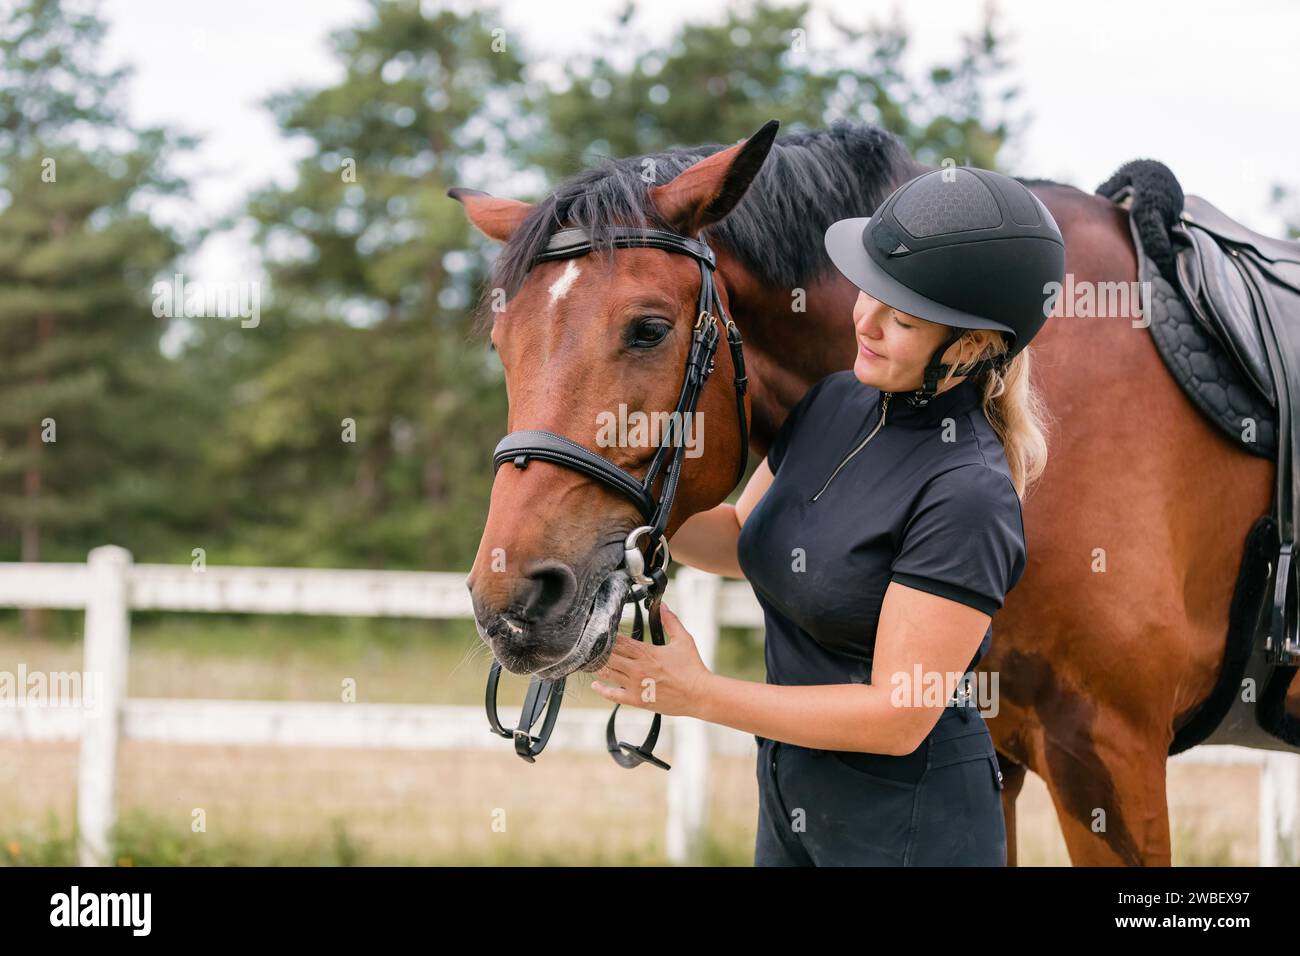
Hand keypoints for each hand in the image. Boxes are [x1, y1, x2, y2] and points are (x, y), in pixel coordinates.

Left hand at [590, 604, 711, 717]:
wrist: (699, 694)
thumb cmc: (692, 667)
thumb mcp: (683, 640)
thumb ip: (671, 621)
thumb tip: (663, 605)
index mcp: (646, 652)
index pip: (619, 641)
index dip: (607, 635)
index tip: (598, 630)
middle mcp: (637, 668)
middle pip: (608, 656)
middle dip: (597, 650)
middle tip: (588, 645)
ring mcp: (635, 685)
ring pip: (607, 674)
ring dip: (596, 667)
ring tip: (587, 662)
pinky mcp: (637, 700)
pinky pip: (613, 695)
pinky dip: (602, 690)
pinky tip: (595, 684)